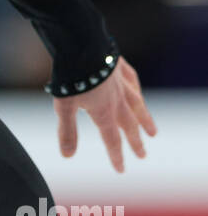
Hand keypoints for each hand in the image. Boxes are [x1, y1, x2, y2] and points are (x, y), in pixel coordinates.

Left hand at [52, 55, 156, 172]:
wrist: (82, 46)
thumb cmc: (71, 77)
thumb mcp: (63, 107)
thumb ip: (67, 131)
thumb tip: (68, 156)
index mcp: (103, 112)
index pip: (111, 139)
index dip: (116, 156)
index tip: (121, 169)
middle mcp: (117, 99)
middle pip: (128, 125)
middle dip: (134, 142)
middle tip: (142, 155)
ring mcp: (120, 82)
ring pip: (137, 105)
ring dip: (144, 120)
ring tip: (152, 132)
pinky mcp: (119, 67)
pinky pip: (132, 82)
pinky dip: (136, 91)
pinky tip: (137, 93)